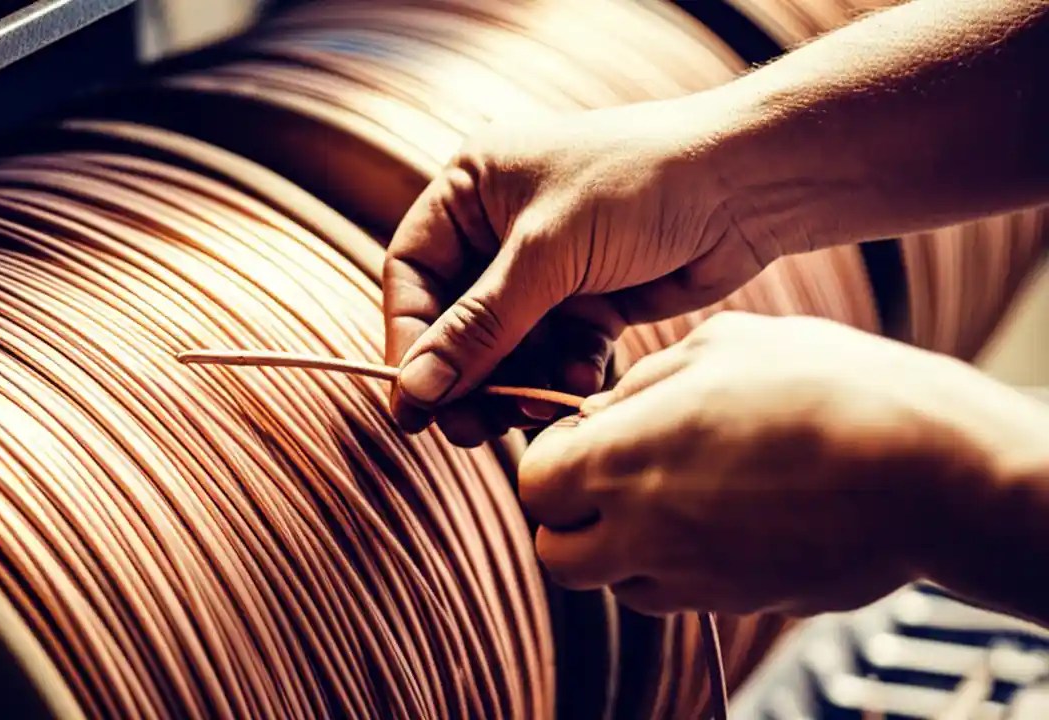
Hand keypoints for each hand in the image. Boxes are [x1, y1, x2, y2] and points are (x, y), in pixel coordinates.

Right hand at [384, 96, 786, 443]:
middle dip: (468, 375)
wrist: (749, 183)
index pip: (413, 275)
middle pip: (457, 321)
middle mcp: (501, 226)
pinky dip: (565, 371)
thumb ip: (479, 328)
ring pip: (508, 346)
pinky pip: (557, 350)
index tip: (415, 401)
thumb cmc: (641, 185)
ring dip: (519, 381)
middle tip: (471, 429)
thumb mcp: (547, 254)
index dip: (409, 340)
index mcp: (473, 188)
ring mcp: (549, 266)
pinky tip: (585, 379)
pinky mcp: (592, 298)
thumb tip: (413, 391)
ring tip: (536, 407)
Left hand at [519, 312, 1048, 615]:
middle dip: (571, 520)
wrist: (924, 467)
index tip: (583, 435)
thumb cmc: (824, 388)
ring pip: (618, 585)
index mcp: (620, 461)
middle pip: (557, 556)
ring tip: (678, 494)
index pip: (533, 485)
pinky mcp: (742, 604)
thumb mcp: (717, 346)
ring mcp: (694, 579)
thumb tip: (605, 409)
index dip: (551, 458)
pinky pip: (684, 596)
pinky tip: (728, 517)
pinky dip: (681, 567)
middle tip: (613, 477)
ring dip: (624, 548)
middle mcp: (643, 533)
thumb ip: (641, 384)